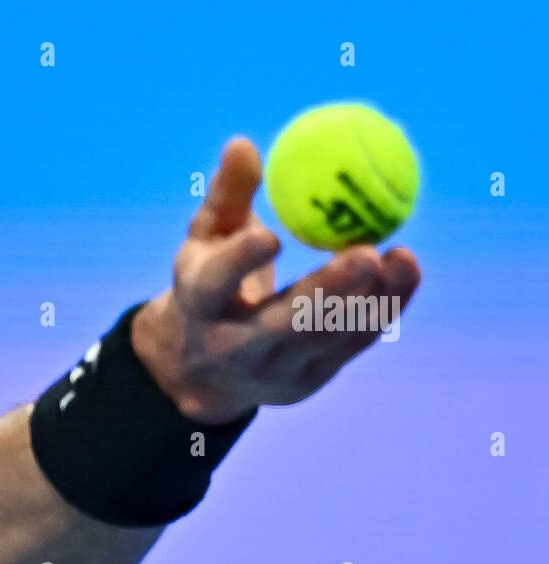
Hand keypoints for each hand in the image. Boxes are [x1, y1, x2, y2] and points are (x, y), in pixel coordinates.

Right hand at [131, 137, 422, 425]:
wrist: (204, 367)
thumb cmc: (209, 282)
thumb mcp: (207, 239)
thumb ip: (227, 196)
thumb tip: (243, 144)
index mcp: (198, 305)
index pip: (215, 286)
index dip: (241, 263)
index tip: (273, 236)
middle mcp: (232, 347)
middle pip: (281, 325)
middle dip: (325, 293)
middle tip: (364, 253)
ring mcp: (274, 371)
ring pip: (327, 336)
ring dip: (368, 297)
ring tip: (397, 256)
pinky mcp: (309, 380)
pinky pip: (354, 341)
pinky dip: (383, 305)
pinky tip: (404, 269)